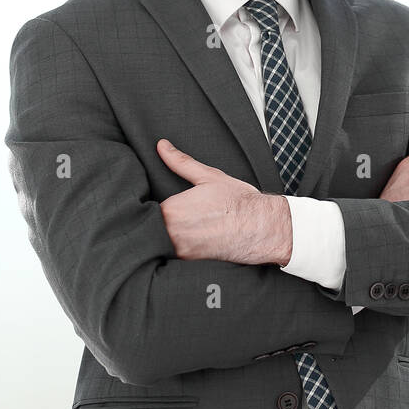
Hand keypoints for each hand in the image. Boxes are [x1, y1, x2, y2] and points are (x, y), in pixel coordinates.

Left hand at [156, 138, 289, 263]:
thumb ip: (180, 162)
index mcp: (172, 209)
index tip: (153, 203)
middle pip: (148, 228)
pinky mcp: (190, 261)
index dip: (146, 206)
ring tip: (181, 226)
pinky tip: (188, 239)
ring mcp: (180, 249)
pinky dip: (174, 247)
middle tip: (168, 215)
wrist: (263, 227)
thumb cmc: (240, 202)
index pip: (144, 210)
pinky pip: (172, 255)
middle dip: (152, 222)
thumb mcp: (209, 176)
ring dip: (162, 236)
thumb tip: (162, 146)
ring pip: (158, 242)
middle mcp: (172, 232)